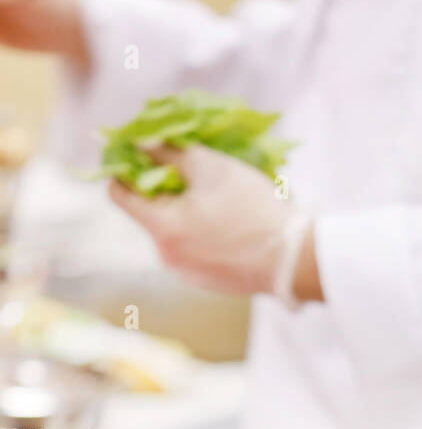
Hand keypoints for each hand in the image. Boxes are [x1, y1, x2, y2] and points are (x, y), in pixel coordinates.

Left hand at [109, 145, 321, 301]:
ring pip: (174, 233)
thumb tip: (141, 145)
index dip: (121, 168)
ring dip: (186, 212)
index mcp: (162, 228)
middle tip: (188, 171)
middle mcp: (167, 257)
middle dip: (163, 190)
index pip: (119, 195)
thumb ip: (167, 152)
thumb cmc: (251, 208)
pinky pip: (194, 251)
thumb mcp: (210, 167)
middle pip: (150, 214)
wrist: (294, 260)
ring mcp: (188, 274)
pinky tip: (229, 225)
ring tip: (216, 199)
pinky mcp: (208, 283)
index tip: (132, 153)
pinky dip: (202, 234)